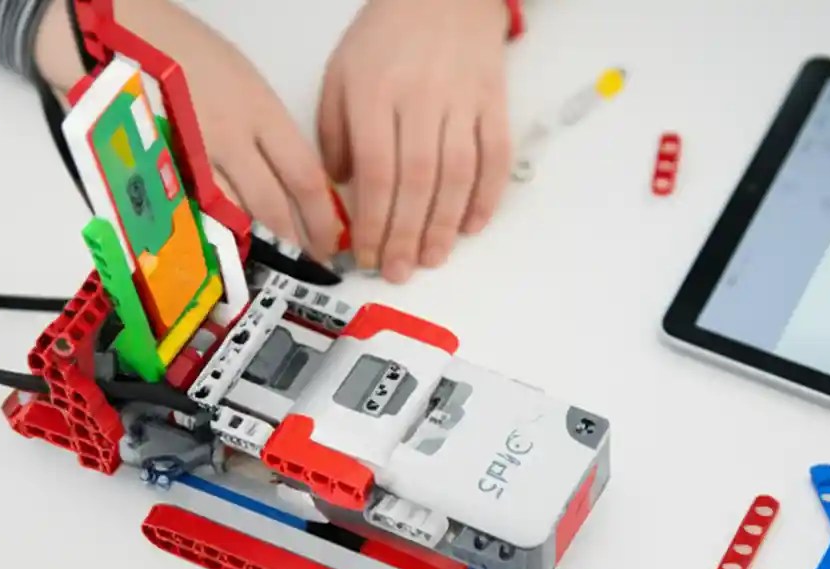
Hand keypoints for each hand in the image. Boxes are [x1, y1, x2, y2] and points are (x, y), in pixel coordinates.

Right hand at [36, 0, 343, 254]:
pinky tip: (216, 253)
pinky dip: (206, 240)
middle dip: (295, 243)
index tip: (330, 238)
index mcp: (256, 108)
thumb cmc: (172, 48)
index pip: (305, 176)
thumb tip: (285, 174)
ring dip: (253, 249)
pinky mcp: (153, 172)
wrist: (112, 35)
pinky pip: (187, 218)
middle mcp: (228, 136)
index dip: (322, 217)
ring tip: (267, 268)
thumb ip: (262, 128)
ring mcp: (187, 158)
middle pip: (273, 206)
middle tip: (305, 264)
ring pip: (231, 220)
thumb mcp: (236, 78)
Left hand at [317, 0, 513, 282]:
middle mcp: (421, 100)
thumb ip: (334, 130)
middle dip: (405, 235)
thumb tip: (344, 186)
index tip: (367, 254)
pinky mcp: (494, 102)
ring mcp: (462, 101)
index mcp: (375, 94)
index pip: (376, 172)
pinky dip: (487, 195)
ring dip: (444, 225)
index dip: (373, 222)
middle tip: (399, 271)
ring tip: (432, 258)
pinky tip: (473, 225)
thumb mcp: (341, 73)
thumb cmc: (386, 36)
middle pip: (416, 182)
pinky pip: (495, 156)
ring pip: (456, 175)